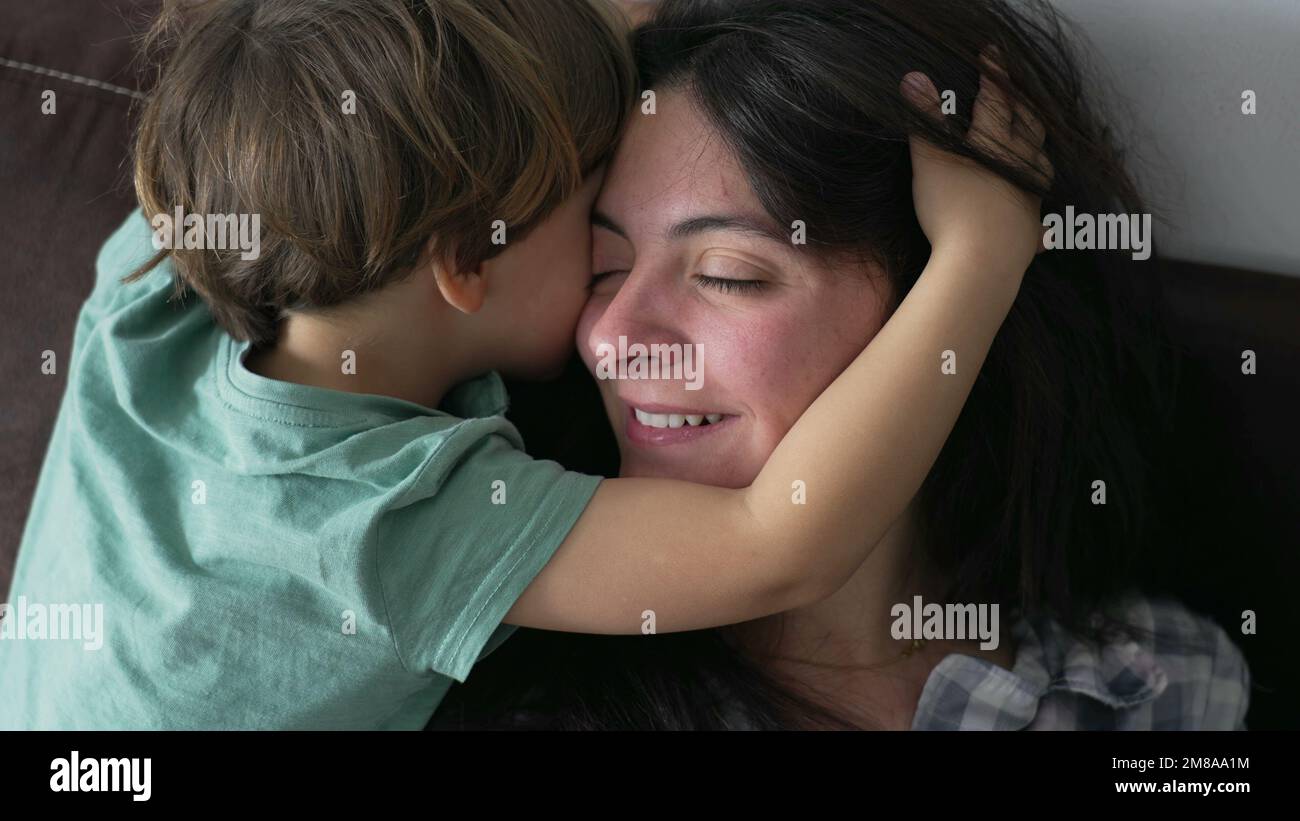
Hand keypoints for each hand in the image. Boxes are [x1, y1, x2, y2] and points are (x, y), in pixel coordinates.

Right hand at [900, 50, 1052, 273]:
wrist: (984, 260)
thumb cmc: (954, 208)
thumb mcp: (930, 160)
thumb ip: (924, 120)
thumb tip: (913, 78)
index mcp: (995, 142)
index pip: (995, 99)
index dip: (992, 75)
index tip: (992, 54)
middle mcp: (1020, 163)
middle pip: (1027, 126)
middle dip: (1022, 105)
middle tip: (1018, 92)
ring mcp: (1030, 196)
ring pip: (1040, 165)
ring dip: (1037, 150)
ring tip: (1033, 145)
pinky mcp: (1031, 229)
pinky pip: (1041, 216)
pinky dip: (1039, 211)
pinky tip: (1042, 221)